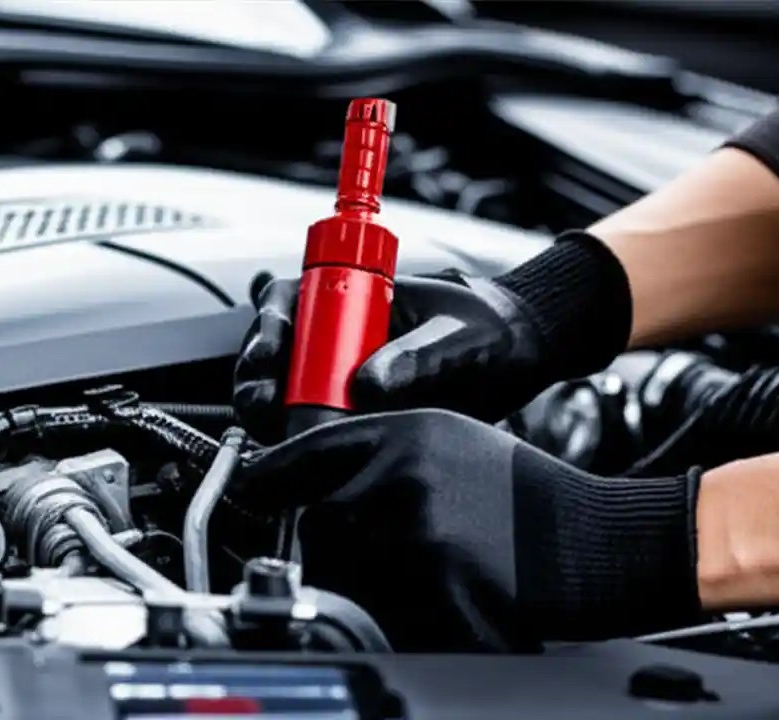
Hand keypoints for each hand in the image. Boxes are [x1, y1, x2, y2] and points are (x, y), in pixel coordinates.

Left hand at [233, 410, 701, 651]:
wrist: (594, 540)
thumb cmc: (526, 496)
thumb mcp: (448, 442)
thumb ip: (376, 454)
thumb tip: (309, 484)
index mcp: (403, 434)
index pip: (300, 456)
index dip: (268, 480)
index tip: (252, 493)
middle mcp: (400, 477)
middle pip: (315, 526)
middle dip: (336, 544)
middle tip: (386, 550)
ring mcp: (415, 537)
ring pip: (340, 575)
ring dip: (362, 583)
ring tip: (424, 573)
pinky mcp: (434, 592)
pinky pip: (376, 612)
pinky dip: (393, 615)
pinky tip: (436, 598)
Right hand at [234, 273, 550, 441]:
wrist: (520, 358)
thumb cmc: (489, 325)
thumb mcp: (459, 333)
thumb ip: (418, 355)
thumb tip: (369, 387)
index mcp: (349, 297)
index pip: (287, 303)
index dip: (267, 329)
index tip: (269, 357)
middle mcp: (334, 340)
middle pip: (273, 360)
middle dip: (258, 385)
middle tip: (265, 407)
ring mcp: (340, 383)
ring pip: (284, 403)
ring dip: (275, 422)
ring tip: (286, 439)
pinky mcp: (355, 422)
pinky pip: (317, 437)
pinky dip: (307, 450)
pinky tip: (312, 462)